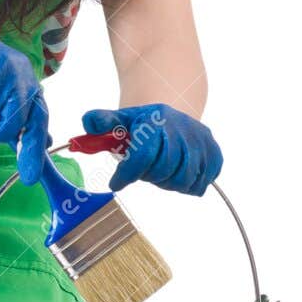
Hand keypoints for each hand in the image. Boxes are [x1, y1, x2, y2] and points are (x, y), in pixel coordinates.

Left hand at [81, 104, 221, 196]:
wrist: (175, 116)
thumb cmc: (143, 124)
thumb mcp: (120, 119)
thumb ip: (101, 121)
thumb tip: (86, 123)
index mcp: (157, 121)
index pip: (143, 155)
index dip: (127, 174)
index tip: (115, 183)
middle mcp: (183, 129)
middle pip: (163, 171)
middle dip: (148, 176)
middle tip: (143, 170)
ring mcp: (202, 142)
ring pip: (183, 180)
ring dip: (167, 182)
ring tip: (160, 170)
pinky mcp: (215, 154)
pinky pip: (200, 184)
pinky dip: (186, 186)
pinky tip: (176, 173)